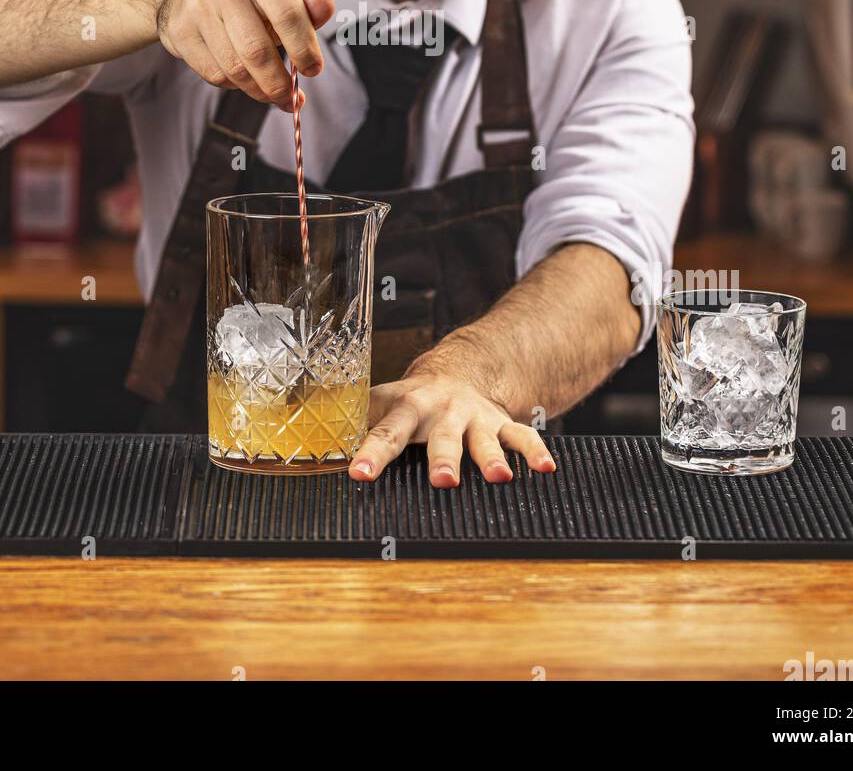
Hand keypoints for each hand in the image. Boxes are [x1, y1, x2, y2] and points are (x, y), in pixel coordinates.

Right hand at [157, 0, 334, 109]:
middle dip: (278, 82)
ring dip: (259, 90)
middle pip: (256, 49)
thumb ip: (305, 6)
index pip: (286, 13)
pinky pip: (214, 73)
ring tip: (273, 95)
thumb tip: (326, 6)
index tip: (313, 70)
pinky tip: (244, 80)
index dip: (304, 48)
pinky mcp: (179, 32)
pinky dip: (235, 85)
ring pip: (234, 68)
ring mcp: (197, 8)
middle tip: (292, 97)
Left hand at [347, 371, 557, 486]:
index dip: (372, 453)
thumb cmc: (411, 400)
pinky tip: (547, 470)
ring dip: (492, 457)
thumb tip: (305, 439)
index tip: (358, 473)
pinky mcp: (501, 422)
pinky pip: (522, 435)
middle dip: (443, 458)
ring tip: (501, 477)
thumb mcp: (382, 402)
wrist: (460, 370)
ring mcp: (475, 417)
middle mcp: (442, 411)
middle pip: (440, 436)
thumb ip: (354, 421)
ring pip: (483, 438)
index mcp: (406, 406)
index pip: (385, 431)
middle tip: (443, 481)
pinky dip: (535, 452)